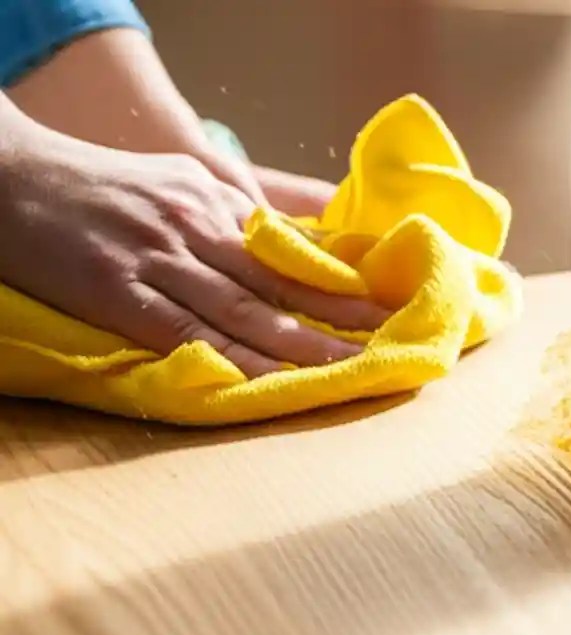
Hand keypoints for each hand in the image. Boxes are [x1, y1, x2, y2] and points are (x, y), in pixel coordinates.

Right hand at [0, 133, 389, 377]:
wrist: (7, 175)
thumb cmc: (97, 182)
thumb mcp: (174, 177)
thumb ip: (228, 208)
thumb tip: (285, 240)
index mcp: (212, 199)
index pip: (287, 247)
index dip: (337, 279)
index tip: (384, 302)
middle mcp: (195, 226)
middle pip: (277, 279)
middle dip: (338, 312)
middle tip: (388, 336)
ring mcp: (157, 259)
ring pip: (241, 308)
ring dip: (298, 342)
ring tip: (346, 365)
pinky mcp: (118, 291)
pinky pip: (183, 332)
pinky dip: (229, 357)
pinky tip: (266, 379)